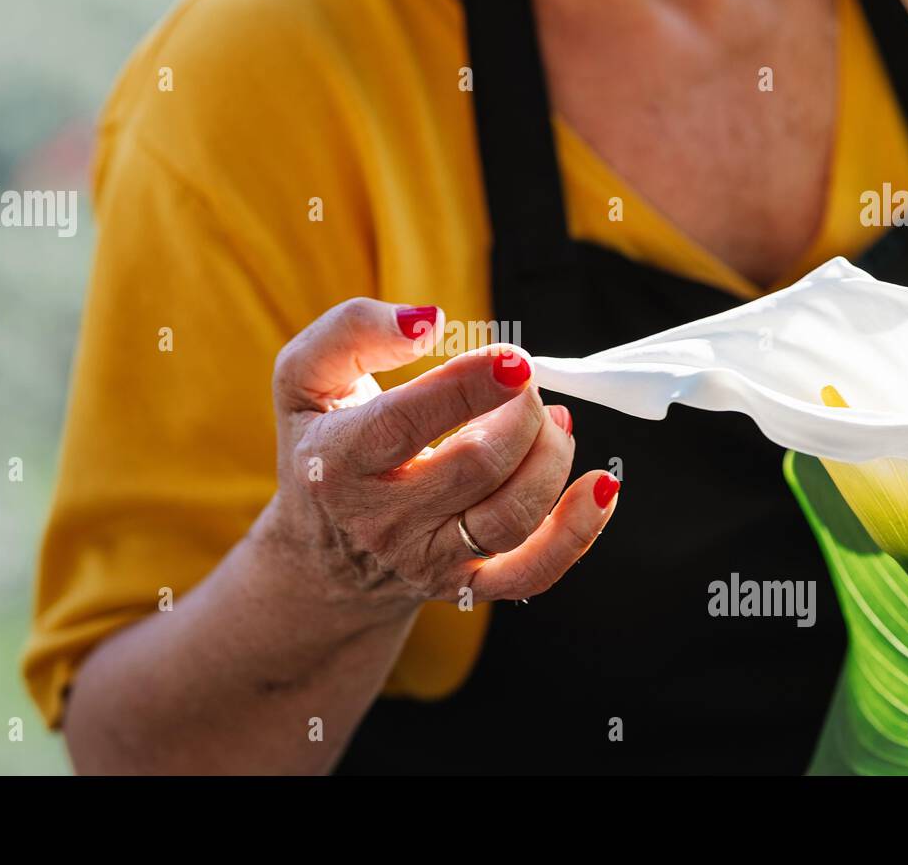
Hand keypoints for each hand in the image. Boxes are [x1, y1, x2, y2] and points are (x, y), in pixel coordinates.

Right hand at [265, 298, 619, 616]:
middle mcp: (382, 521)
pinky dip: (579, 530)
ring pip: (514, 514)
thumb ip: (351, 331)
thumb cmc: (323, 444)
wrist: (324, 555)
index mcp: (337, 462)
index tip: (513, 358)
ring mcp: (428, 560)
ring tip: (551, 419)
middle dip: (521, 411)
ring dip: (552, 455)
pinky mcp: (467, 585)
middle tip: (524, 381)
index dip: (468, 386)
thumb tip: (428, 321)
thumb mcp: (305, 377)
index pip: (407, 422)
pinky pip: (535, 571)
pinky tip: (602, 485)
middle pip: (479, 465)